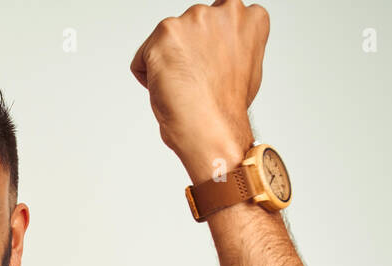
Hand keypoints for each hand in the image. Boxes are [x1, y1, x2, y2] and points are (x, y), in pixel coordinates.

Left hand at [130, 0, 268, 181]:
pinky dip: (147, 76)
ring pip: (166, 41)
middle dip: (188, 51)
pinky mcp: (166, 33)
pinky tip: (168, 89)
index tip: (212, 67)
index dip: (210, 48)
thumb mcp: (247, 68)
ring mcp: (194, 20)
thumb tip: (222, 49)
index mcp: (250, 18)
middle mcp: (224, 11)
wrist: (212, 127)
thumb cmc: (227, 109)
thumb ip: (234, 47)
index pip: (220, 18)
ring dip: (168, 62)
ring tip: (185, 86)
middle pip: (190, 27)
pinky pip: (142, 57)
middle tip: (197, 80)